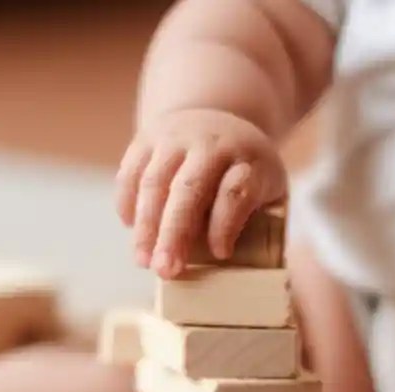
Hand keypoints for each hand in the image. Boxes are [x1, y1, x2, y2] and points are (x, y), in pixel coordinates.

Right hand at [116, 108, 286, 277]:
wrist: (218, 117)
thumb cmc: (245, 170)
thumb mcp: (267, 187)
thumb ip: (255, 219)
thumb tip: (229, 264)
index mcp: (248, 159)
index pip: (235, 191)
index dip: (225, 224)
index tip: (220, 254)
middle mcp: (211, 143)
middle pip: (189, 189)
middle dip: (174, 233)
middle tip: (166, 271)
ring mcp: (175, 137)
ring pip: (154, 182)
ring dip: (146, 226)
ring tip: (143, 260)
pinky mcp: (147, 138)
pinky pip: (131, 172)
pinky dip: (127, 203)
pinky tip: (132, 230)